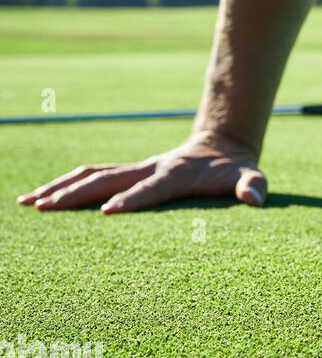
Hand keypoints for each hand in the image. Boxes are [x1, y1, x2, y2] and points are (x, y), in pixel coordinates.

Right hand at [16, 130, 267, 214]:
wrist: (223, 144)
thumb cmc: (236, 169)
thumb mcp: (251, 176)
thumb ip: (254, 186)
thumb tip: (256, 199)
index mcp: (177, 173)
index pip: (151, 188)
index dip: (133, 200)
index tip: (108, 213)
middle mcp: (151, 167)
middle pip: (108, 179)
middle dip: (77, 194)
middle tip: (45, 208)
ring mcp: (137, 168)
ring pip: (92, 174)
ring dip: (60, 187)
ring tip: (28, 202)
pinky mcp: (128, 172)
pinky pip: (92, 176)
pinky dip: (65, 184)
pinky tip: (39, 198)